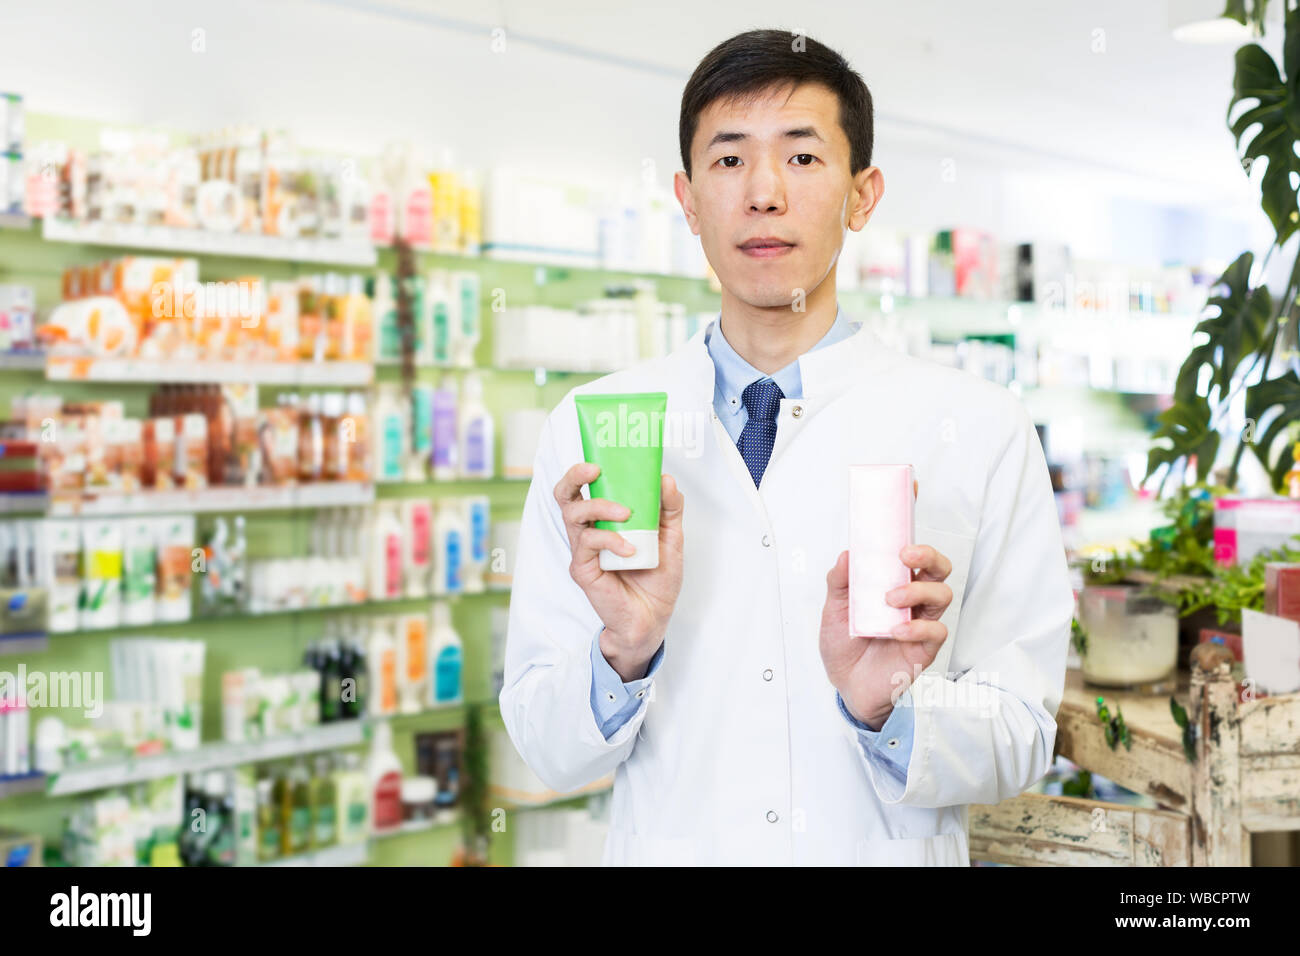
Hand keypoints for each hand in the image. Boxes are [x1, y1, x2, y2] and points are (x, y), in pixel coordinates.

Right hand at [555, 462, 684, 681]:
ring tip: (625, 512)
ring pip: (573, 514)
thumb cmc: (657, 579)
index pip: (586, 486)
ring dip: (599, 506)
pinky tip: (629, 548)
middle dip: (575, 476)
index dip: (588, 467)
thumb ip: (670, 508)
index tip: (606, 454)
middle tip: (594, 469)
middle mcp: (589, 530)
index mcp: (605, 519)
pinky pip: (588, 544)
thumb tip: (665, 478)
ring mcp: (583, 549)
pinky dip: (610, 540)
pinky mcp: (582, 569)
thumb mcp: (671, 537)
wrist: (652, 619)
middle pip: (565, 494)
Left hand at [819, 479, 952, 728]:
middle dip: (927, 553)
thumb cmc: (845, 647)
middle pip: (937, 565)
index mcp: (891, 580)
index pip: (907, 544)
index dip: (910, 514)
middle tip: (905, 554)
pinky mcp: (925, 649)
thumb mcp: (833, 610)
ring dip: (917, 591)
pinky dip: (915, 629)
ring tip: (891, 599)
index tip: (909, 486)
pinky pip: (934, 632)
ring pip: (942, 593)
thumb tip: (849, 554)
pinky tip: (895, 631)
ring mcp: (920, 621)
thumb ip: (840, 581)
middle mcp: (911, 597)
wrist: (847, 690)